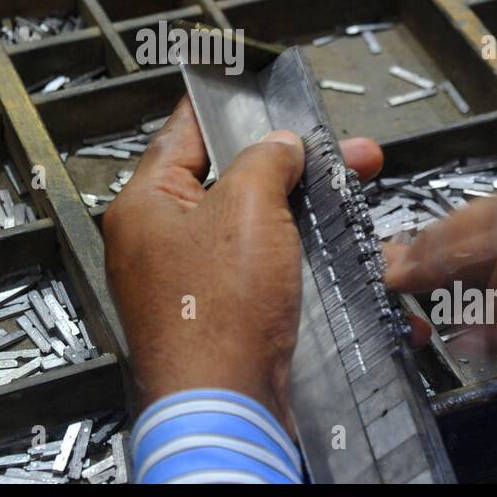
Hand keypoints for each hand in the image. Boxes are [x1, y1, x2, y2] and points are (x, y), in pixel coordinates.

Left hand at [102, 97, 389, 426]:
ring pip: (255, 229)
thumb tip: (279, 145)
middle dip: (291, 166)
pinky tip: (342, 255)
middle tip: (337, 153)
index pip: (184, 132)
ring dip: (304, 213)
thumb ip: (265, 160)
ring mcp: (190, 283)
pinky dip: (300, 260)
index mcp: (145, 205)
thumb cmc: (216, 316)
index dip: (226, 106)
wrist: (226, 409)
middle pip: (231, 182)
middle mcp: (160, 243)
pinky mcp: (222, 317)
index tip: (249, 87)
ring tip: (351, 199)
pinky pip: (264, 273)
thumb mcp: (248, 208)